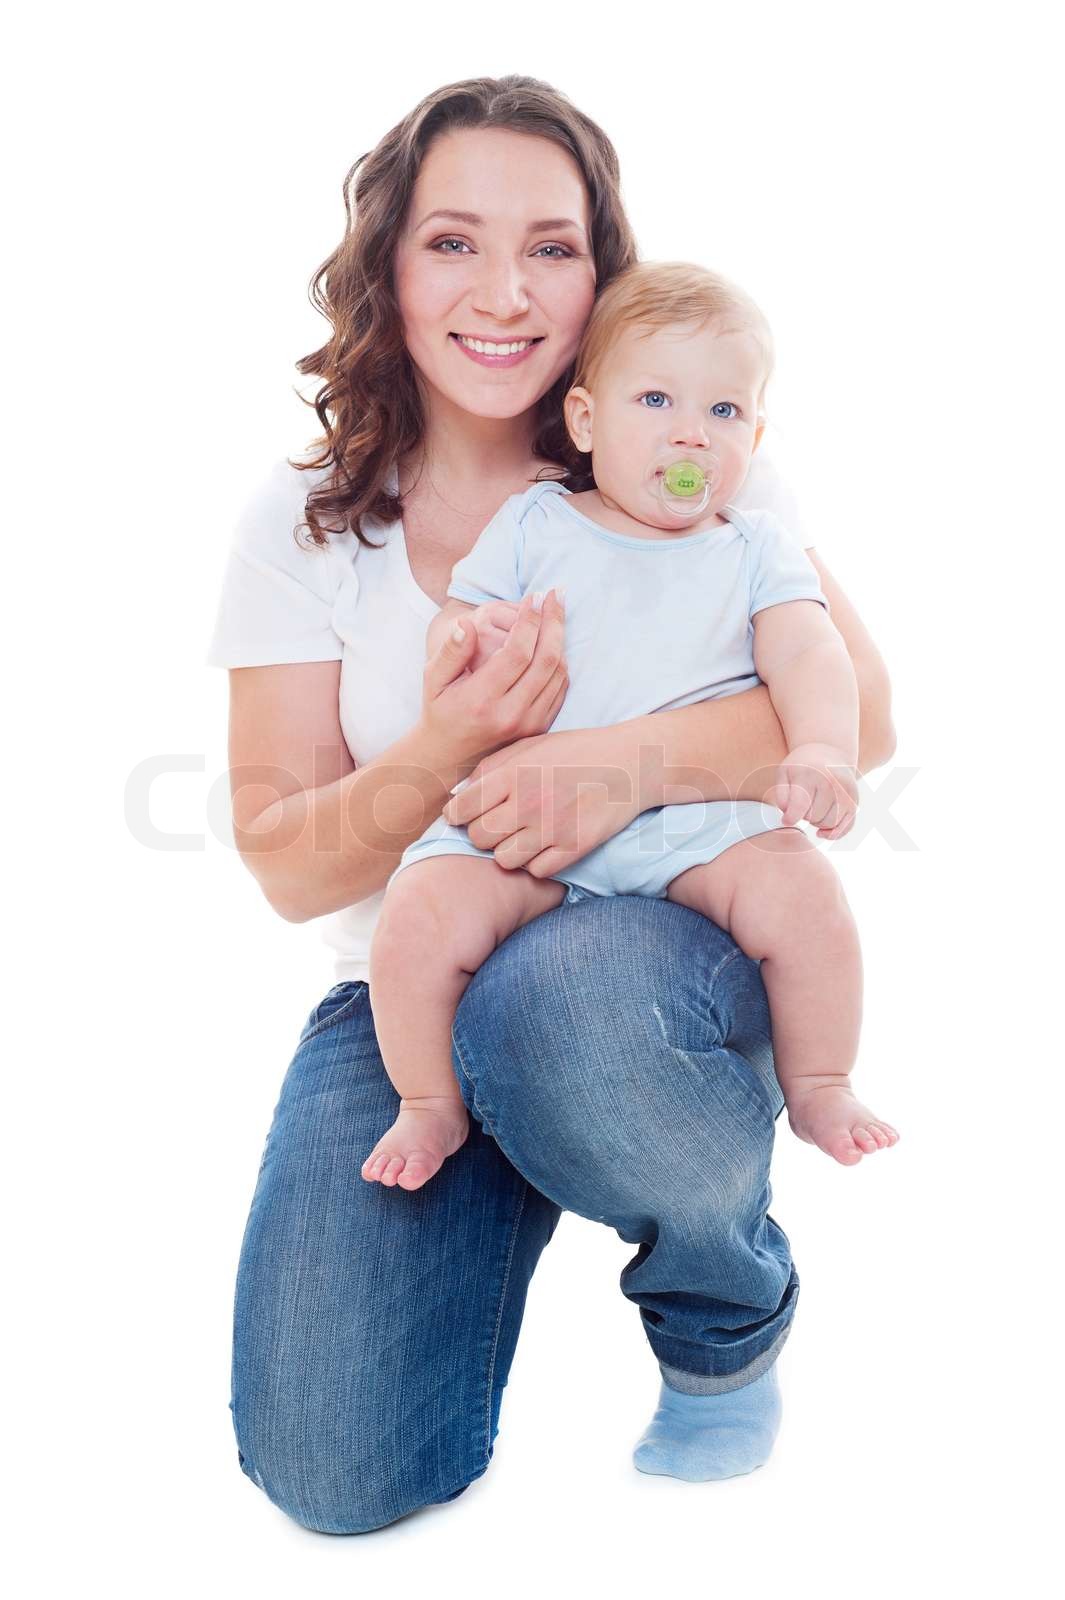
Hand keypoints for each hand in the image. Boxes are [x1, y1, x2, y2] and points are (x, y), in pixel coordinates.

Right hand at [419, 588, 567, 767]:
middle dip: (554, 622)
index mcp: (481, 699)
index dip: (530, 620)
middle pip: (546, 660)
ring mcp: (529, 725)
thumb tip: (467, 623)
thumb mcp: (433, 678)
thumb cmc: (440, 708)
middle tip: (555, 594)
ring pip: (558, 674)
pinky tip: (553, 640)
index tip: (535, 596)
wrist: (450, 753)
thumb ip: (451, 650)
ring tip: (555, 611)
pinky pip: (560, 689)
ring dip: (560, 639)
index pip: (518, 653)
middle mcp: (510, 715)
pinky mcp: (540, 729)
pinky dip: (561, 661)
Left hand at [441, 724, 644, 877]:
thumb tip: (459, 794)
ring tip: (521, 837)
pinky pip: (536, 870)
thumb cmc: (575, 752)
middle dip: (482, 834)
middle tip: (497, 826)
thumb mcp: (530, 746)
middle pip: (479, 838)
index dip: (457, 816)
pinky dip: (537, 862)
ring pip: (504, 860)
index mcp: (513, 773)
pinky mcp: (575, 846)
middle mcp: (528, 802)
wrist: (629, 762)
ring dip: (508, 851)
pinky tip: (545, 846)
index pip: (462, 809)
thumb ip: (491, 767)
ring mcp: (552, 827)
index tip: (464, 816)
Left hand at [771, 742, 858, 838]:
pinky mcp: (855, 801)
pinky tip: (822, 831)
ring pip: (829, 824)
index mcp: (810, 774)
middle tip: (802, 805)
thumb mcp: (784, 774)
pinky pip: (845, 828)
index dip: (790, 818)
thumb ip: (781, 796)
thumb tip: (788, 818)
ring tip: (812, 808)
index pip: (800, 806)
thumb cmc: (801, 767)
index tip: (786, 820)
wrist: (828, 751)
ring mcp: (846, 792)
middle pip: (814, 817)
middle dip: (804, 816)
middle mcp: (831, 782)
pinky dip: (833, 833)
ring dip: (817, 822)